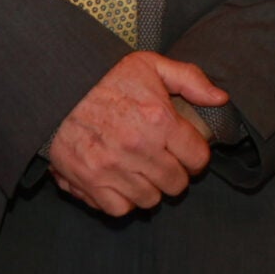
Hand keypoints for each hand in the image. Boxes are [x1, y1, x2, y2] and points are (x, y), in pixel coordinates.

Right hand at [47, 51, 228, 216]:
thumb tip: (220, 99)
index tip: (184, 151)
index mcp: (159, 119)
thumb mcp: (149, 65)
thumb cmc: (103, 76)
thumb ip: (190, 79)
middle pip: (177, 183)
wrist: (55, 87)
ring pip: (151, 199)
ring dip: (149, 188)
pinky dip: (122, 200)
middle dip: (174, 173)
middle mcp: (139, 147)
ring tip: (140, 171)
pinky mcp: (91, 181)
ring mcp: (114, 168)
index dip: (194, 155)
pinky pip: (120, 208)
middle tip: (162, 161)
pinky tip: (120, 182)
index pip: (198, 157)